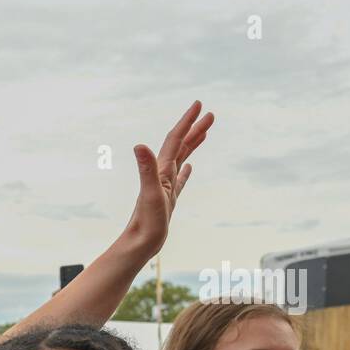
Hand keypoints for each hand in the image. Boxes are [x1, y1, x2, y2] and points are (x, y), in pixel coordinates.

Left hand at [122, 101, 213, 256]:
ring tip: (204, 132)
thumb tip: (139, 145)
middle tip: (210, 114)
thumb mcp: (150, 194)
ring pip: (181, 160)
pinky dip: (186, 170)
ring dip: (192, 144)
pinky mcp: (168, 200)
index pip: (175, 140)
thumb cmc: (146, 223)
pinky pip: (180, 180)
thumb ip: (146, 169)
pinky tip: (189, 167)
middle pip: (180, 146)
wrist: (140, 244)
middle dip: (194, 129)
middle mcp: (162, 176)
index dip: (187, 121)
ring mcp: (165, 187)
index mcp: (161, 171)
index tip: (199, 105)